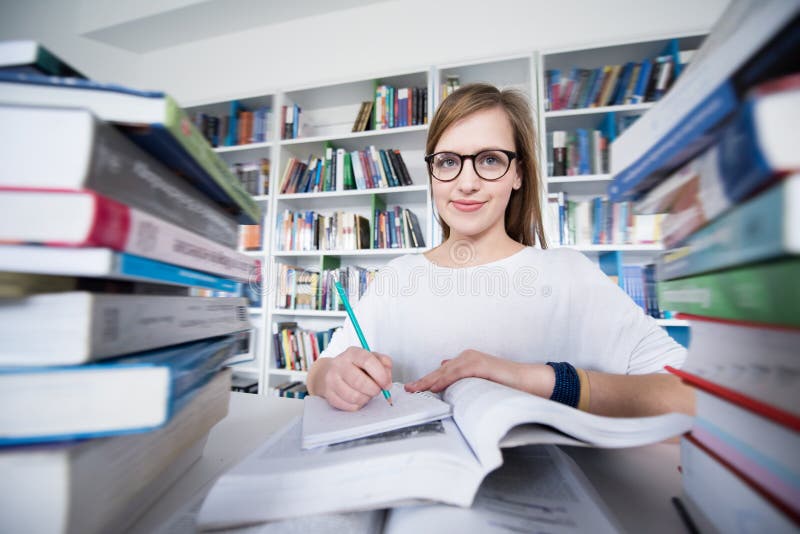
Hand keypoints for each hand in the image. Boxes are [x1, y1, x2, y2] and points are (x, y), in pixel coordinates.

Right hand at [313, 347, 392, 410]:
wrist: (328, 372)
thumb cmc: (353, 366)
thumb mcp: (370, 357)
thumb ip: (383, 363)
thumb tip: (388, 377)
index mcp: (352, 353)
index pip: (368, 361)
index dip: (381, 375)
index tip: (386, 383)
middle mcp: (340, 365)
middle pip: (360, 382)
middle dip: (374, 390)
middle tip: (377, 390)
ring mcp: (332, 380)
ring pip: (354, 397)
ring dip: (366, 398)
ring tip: (367, 393)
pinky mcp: (329, 395)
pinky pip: (349, 406)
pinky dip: (358, 404)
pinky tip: (358, 398)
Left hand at [404, 349, 554, 396]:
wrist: (526, 380)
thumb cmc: (505, 384)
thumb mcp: (479, 381)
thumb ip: (464, 376)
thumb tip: (445, 368)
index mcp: (465, 361)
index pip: (441, 372)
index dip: (427, 380)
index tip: (413, 388)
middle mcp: (466, 357)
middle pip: (440, 371)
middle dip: (423, 381)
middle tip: (408, 390)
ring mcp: (472, 359)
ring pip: (446, 372)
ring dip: (430, 381)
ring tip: (416, 389)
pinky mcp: (479, 365)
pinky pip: (458, 374)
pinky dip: (445, 380)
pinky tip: (435, 387)